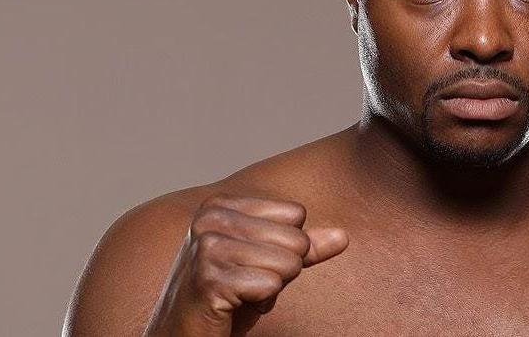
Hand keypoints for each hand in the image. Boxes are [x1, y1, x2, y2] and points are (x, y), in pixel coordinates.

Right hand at [143, 194, 348, 336]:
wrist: (184, 332)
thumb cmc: (228, 295)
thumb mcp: (268, 264)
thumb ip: (304, 247)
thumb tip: (343, 236)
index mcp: (221, 204)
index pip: (296, 214)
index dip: (285, 247)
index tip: (252, 263)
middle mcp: (211, 219)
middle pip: (296, 239)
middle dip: (281, 270)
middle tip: (247, 283)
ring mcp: (207, 248)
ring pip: (287, 264)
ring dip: (270, 288)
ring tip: (240, 294)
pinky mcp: (209, 280)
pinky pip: (270, 287)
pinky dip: (260, 303)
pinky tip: (233, 307)